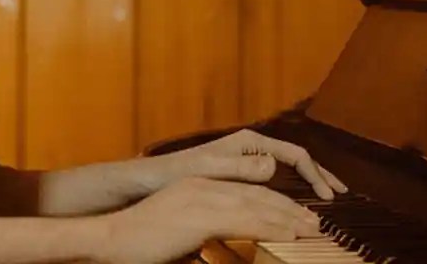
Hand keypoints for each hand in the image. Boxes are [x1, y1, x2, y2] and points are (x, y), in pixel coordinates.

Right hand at [98, 177, 321, 263]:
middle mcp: (204, 186)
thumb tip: (226, 239)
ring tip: (311, 229)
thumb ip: (205, 227)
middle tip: (315, 223)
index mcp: (199, 186)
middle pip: (258, 195)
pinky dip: (271, 226)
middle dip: (290, 209)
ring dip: (288, 217)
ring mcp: (202, 198)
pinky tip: (288, 234)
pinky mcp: (200, 215)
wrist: (111, 239)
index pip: (247, 192)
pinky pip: (244, 219)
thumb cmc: (141, 240)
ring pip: (257, 205)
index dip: (275, 203)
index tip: (297, 217)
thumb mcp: (179, 227)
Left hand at [155, 128, 347, 200]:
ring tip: (324, 198)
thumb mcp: (212, 169)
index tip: (328, 196)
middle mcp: (251, 147)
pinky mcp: (239, 173)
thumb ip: (243, 167)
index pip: (295, 155)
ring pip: (287, 170)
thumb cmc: (179, 172)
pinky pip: (274, 180)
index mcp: (249, 142)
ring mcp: (246, 159)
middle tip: (340, 194)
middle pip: (296, 159)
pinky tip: (294, 203)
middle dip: (319, 175)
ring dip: (307, 183)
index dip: (315, 174)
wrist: (152, 179)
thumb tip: (275, 165)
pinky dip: (290, 189)